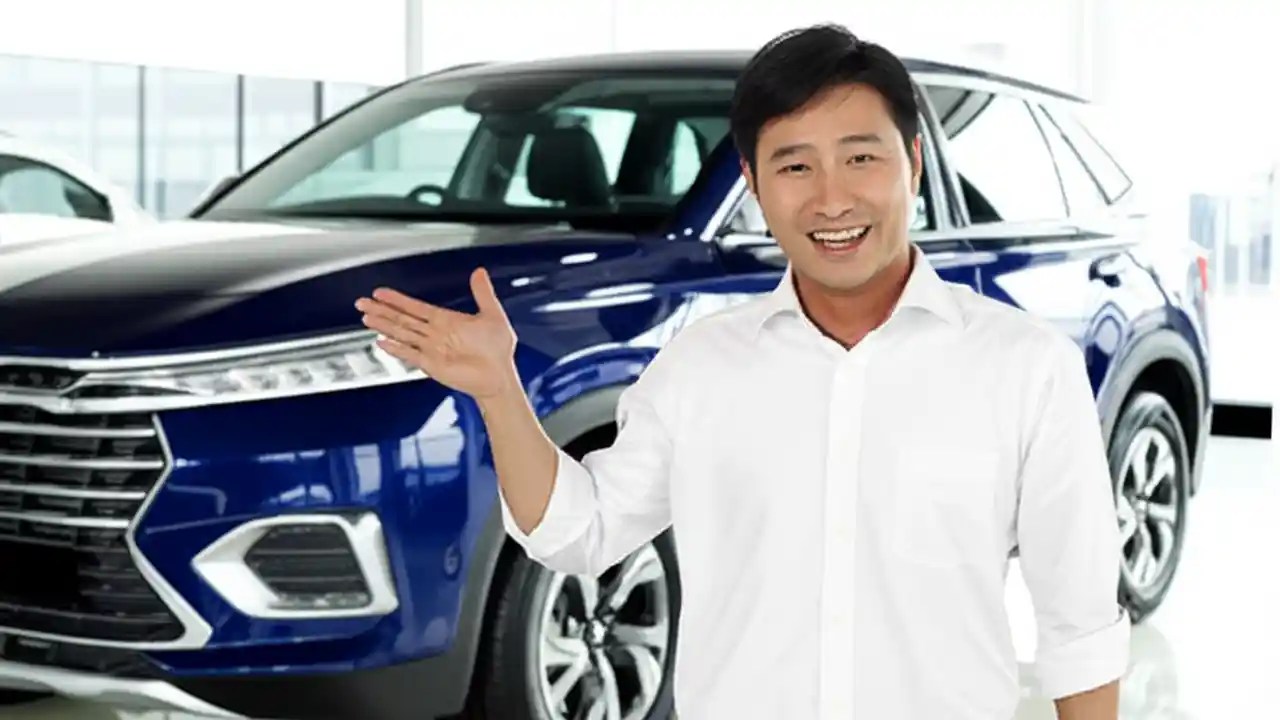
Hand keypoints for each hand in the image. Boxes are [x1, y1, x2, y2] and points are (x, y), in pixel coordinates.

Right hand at [355, 267, 518, 400]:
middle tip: (363, 303)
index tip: (381, 292)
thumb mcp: (492, 315)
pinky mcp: (432, 365)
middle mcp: (435, 334)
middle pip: (402, 319)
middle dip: (382, 310)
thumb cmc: (498, 350)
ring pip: (402, 334)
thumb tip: (479, 273)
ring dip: (383, 326)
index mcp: (446, 320)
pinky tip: (381, 342)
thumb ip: (482, 293)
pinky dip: (396, 348)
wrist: (500, 376)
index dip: (397, 299)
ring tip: (366, 318)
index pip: (415, 307)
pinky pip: (409, 354)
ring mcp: (431, 349)